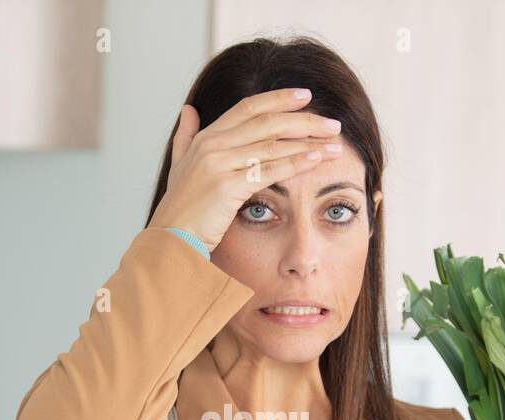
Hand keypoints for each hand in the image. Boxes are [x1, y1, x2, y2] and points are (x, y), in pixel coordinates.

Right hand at [146, 87, 343, 252]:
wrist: (170, 239)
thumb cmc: (181, 209)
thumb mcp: (180, 166)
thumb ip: (185, 137)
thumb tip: (188, 109)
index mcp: (206, 137)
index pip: (248, 107)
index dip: (279, 99)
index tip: (306, 96)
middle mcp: (212, 145)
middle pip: (267, 122)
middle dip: (304, 121)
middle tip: (333, 124)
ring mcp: (218, 164)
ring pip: (272, 144)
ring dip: (308, 143)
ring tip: (335, 145)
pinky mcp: (226, 186)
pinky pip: (268, 170)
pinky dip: (295, 163)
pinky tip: (316, 160)